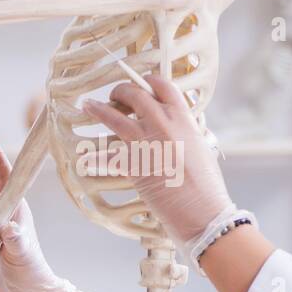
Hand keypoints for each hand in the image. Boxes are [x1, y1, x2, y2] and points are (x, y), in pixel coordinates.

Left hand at [81, 72, 234, 249]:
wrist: (201, 209)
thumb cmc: (206, 184)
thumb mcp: (200, 147)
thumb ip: (186, 131)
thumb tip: (178, 126)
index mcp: (183, 117)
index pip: (161, 85)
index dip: (147, 81)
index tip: (140, 83)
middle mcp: (162, 123)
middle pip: (134, 94)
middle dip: (121, 91)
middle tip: (115, 96)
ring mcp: (144, 141)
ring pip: (112, 116)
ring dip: (98, 109)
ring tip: (88, 106)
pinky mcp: (130, 163)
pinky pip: (105, 155)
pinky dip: (94, 156)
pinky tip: (85, 156)